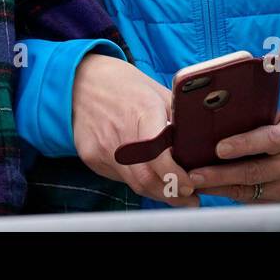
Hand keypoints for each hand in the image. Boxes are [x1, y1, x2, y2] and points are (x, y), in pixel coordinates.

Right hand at [71, 54, 197, 206]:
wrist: (80, 81)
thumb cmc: (123, 85)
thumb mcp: (156, 92)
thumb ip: (177, 117)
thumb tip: (199, 145)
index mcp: (142, 111)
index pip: (158, 156)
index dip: (176, 177)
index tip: (190, 185)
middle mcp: (120, 132)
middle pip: (146, 178)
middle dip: (172, 194)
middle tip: (189, 198)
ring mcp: (102, 146)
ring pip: (133, 183)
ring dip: (156, 192)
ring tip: (174, 193)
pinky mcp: (90, 156)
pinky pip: (118, 176)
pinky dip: (135, 180)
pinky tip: (146, 176)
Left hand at [185, 111, 279, 202]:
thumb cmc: (275, 127)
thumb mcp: (272, 116)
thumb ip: (250, 114)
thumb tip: (211, 107)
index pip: (270, 139)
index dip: (244, 144)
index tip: (219, 148)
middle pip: (254, 171)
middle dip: (221, 174)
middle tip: (195, 173)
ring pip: (248, 190)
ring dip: (218, 187)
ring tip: (195, 182)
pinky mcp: (279, 201)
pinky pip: (248, 200)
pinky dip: (225, 194)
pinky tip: (208, 188)